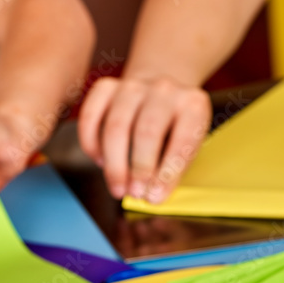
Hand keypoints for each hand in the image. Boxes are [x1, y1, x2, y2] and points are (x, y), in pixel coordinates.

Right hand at [78, 76, 211, 203]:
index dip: (166, 173)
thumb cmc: (176, 128)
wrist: (162, 93)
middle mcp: (164, 89)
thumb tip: (152, 195)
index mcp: (193, 105)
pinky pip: (90, 115)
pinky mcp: (107, 86)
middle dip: (139, 168)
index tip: (154, 197)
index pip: (182, 141)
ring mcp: (133, 85)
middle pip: (146, 131)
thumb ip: (173, 168)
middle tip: (134, 193)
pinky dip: (91, 143)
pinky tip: (99, 161)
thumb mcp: (188, 145)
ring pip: (116, 126)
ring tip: (118, 188)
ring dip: (114, 163)